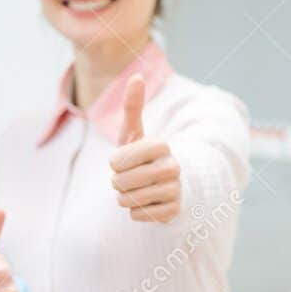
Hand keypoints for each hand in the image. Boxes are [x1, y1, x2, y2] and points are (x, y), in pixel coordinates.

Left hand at [109, 74, 181, 223]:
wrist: (166, 186)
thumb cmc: (143, 158)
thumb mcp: (134, 133)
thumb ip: (132, 107)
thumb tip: (136, 76)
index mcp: (162, 146)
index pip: (118, 160)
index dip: (115, 163)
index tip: (124, 161)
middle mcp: (173, 167)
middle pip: (119, 182)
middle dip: (117, 182)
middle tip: (130, 178)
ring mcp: (175, 190)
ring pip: (126, 200)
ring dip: (125, 197)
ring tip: (138, 189)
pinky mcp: (172, 212)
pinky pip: (136, 215)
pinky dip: (136, 212)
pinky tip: (149, 203)